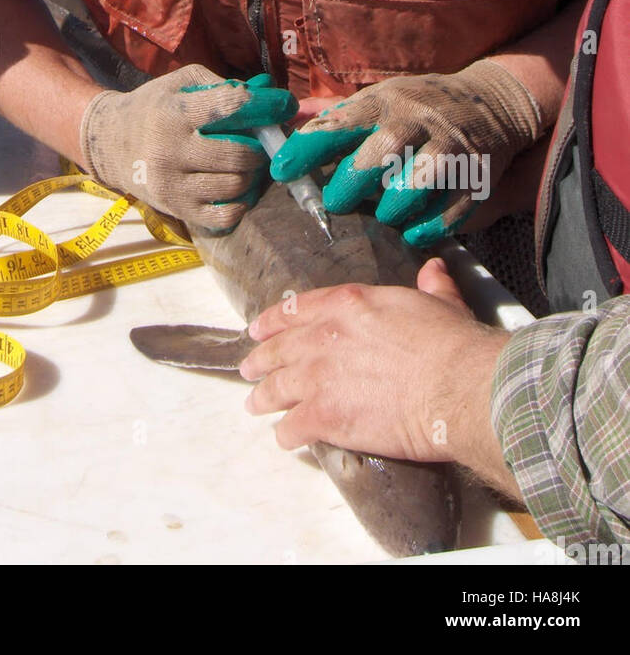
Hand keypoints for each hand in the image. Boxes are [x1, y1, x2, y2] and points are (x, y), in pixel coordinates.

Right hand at [79, 67, 296, 230]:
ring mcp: (174, 185)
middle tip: (263, 140)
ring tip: (249, 161)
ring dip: (253, 173)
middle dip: (262, 146)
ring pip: (237, 185)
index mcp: (175, 113)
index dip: (267, 105)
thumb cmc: (155, 107)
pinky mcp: (178, 210)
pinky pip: (226, 215)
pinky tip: (236, 186)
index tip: (285, 105)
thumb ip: (224, 86)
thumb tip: (267, 91)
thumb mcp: (181, 83)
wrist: (110, 142)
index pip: (233, 107)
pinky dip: (241, 201)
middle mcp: (172, 150)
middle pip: (240, 154)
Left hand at [240, 259, 516, 495]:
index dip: (273, 321)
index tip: (259, 330)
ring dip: (264, 398)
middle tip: (249, 369)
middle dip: (261, 360)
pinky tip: (285, 438)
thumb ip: (431, 286)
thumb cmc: (453, 345)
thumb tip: (433, 270)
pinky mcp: (326, 416)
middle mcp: (325, 336)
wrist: (459, 387)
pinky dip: (286, 434)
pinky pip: (293, 427)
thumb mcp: (442, 303)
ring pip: (277, 388)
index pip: (297, 309)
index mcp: (348, 304)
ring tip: (256, 405)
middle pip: (280, 349)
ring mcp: (320, 377)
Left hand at [269, 60, 544, 245]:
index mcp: (385, 102)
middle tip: (336, 202)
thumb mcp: (377, 98)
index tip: (282, 170)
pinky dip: (430, 225)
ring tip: (382, 216)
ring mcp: (450, 148)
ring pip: (419, 180)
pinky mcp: (476, 176)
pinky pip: (453, 207)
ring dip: (393, 206)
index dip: (308, 147)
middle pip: (380, 152)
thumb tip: (282, 122)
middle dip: (351, 182)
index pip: (340, 122)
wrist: (489, 103)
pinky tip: (412, 232)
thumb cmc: (416, 108)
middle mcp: (417, 121)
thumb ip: (333, 115)